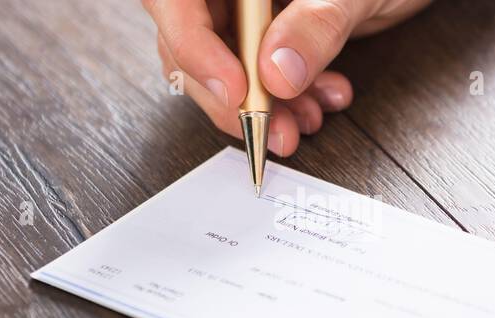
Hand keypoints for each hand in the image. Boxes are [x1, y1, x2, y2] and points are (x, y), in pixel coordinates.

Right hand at [142, 0, 430, 155]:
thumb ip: (316, 24)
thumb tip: (275, 71)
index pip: (176, 0)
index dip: (193, 46)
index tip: (235, 90)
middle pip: (190, 38)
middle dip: (230, 94)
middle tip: (269, 128)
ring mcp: (246, 7)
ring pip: (221, 63)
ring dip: (260, 106)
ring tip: (302, 122)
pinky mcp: (265, 32)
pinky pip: (253, 72)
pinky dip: (283, 99)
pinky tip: (318, 102)